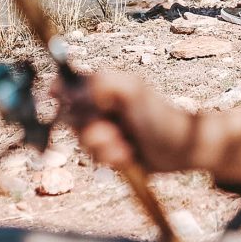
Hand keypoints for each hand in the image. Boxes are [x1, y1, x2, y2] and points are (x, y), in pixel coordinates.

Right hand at [53, 70, 193, 172]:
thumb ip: (102, 83)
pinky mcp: (108, 150)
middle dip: (91, 129)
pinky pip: (95, 158)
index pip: (69, 85)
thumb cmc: (159, 114)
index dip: (60, 95)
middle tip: (112, 131)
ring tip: (125, 146)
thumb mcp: (132, 92)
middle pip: (71, 118)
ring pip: (82, 141)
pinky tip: (127, 155)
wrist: (180, 148)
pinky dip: (111, 158)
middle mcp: (100, 105)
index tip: (60, 104)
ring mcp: (103, 128)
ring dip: (104, 147)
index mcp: (103, 86)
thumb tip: (70, 90)